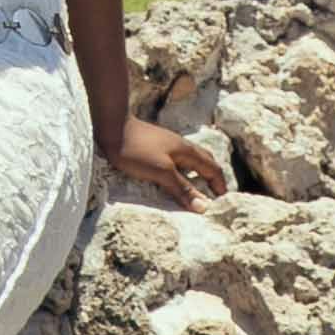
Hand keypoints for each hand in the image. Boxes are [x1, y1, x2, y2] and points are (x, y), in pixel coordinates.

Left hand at [100, 116, 228, 210]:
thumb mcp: (161, 172)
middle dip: (213, 178)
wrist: (111, 126)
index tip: (223, 203)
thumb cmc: (136, 149)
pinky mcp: (156, 146)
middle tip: (214, 196)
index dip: (220, 186)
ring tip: (196, 191)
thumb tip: (204, 207)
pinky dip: (183, 172)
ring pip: (191, 160)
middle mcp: (182, 146)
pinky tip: (173, 179)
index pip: (213, 168)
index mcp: (188, 151)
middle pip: (206, 161)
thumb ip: (182, 188)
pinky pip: (178, 161)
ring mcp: (169, 145)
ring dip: (198, 175)